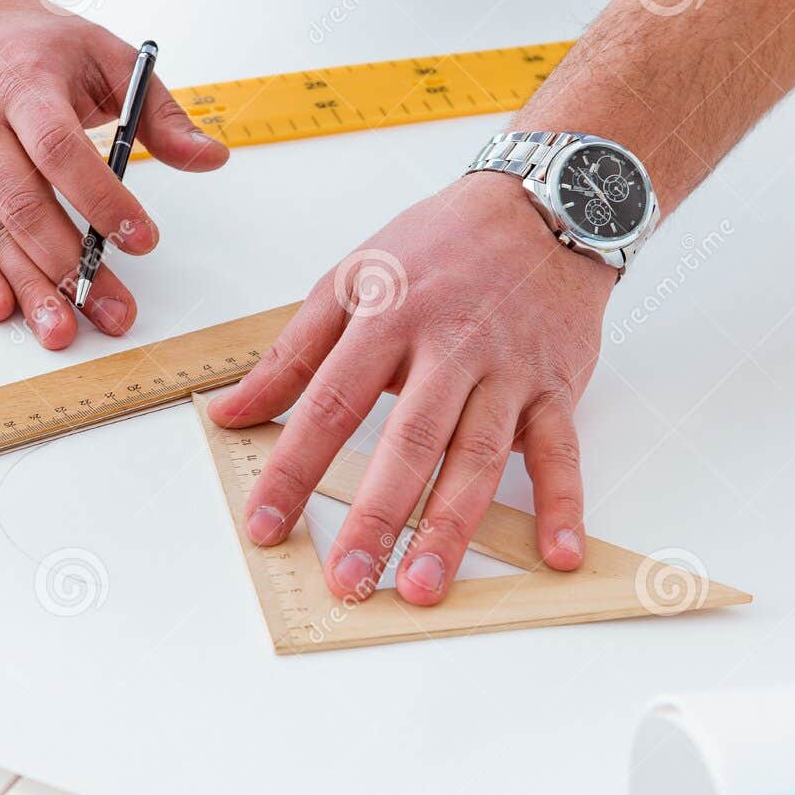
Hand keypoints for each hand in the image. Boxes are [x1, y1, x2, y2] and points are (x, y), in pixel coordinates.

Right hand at [0, 0, 227, 348]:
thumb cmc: (37, 45)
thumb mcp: (106, 57)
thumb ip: (159, 112)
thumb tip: (210, 158)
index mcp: (24, 85)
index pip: (60, 151)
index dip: (102, 200)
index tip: (142, 239)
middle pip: (23, 205)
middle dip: (71, 264)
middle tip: (114, 309)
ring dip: (30, 287)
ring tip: (65, 330)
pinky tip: (4, 311)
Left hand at [207, 172, 614, 604]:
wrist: (541, 206)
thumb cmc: (439, 248)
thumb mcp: (350, 280)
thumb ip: (291, 355)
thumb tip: (232, 412)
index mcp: (388, 318)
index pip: (330, 403)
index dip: (294, 469)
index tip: (267, 525)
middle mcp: (449, 349)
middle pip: (408, 442)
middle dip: (376, 516)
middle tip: (348, 579)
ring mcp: (507, 372)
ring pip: (476, 457)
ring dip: (450, 526)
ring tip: (422, 587)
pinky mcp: (556, 388)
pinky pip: (560, 452)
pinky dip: (562, 504)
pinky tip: (555, 554)